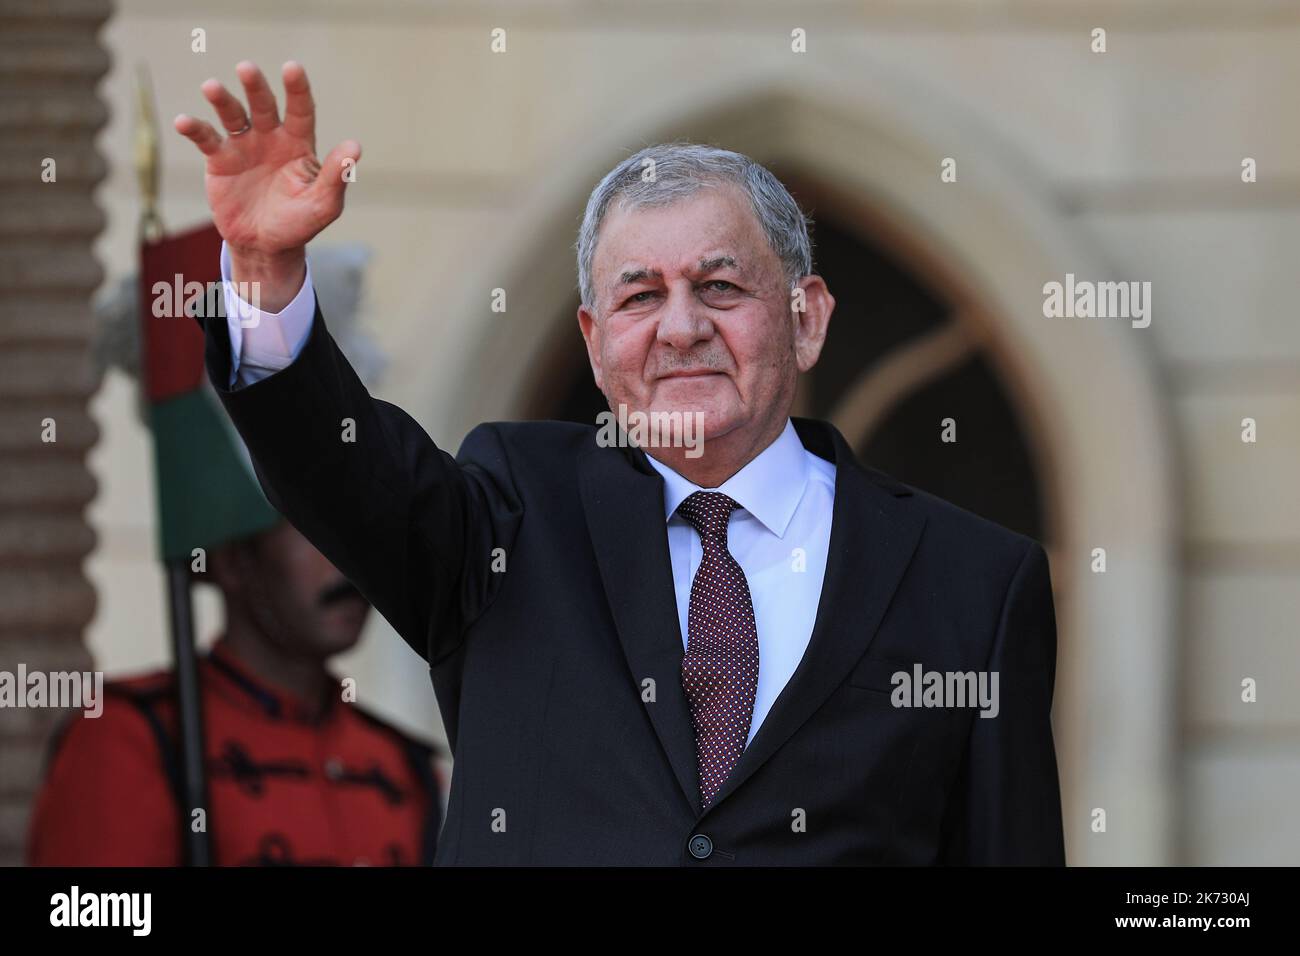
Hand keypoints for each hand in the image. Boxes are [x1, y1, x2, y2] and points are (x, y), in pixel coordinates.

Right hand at [174, 61, 359, 305]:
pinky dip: (195, 128)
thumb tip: (354, 147)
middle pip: (264, 104)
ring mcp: (244, 145)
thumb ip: (336, 176)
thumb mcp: (323, 204)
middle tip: (246, 68)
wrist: (265, 246)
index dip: (297, 89)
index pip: (300, 110)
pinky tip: (184, 122)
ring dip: (222, 99)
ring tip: (212, 87)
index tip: (292, 68)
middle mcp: (271, 137)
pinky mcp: (220, 159)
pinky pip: (206, 138)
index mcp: (299, 144)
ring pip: (233, 114)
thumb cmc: (299, 224)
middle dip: (255, 86)